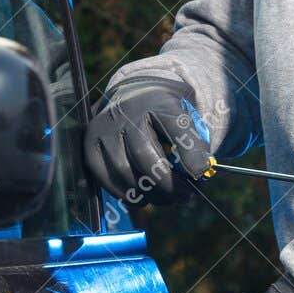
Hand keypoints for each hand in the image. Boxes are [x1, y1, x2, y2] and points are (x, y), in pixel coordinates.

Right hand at [84, 78, 210, 205]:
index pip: (176, 129)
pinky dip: (129, 195)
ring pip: (125, 174)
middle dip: (169, 185)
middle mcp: (124, 112)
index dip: (190, 156)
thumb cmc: (164, 111)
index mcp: (155, 100)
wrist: (133, 94)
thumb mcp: (184, 115)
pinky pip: (108, 181)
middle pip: (146, 159)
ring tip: (167, 198)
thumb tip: (201, 173)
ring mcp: (103, 130)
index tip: (202, 176)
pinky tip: (145, 196)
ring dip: (150, 194)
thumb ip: (194, 142)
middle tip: (185, 196)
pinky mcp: (91, 147)